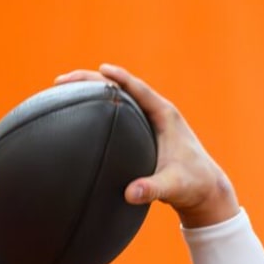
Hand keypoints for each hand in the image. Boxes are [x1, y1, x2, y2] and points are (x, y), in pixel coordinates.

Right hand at [54, 64, 238, 227]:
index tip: (100, 69)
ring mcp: (149, 121)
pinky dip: (96, 108)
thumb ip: (152, 189)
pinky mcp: (142, 131)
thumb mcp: (173, 187)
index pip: (139, 90)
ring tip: (59, 90)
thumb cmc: (192, 185)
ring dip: (90, 91)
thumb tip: (130, 194)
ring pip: (116, 98)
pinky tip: (74, 113)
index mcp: (166, 116)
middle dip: (92, 81)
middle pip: (121, 88)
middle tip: (60, 81)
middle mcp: (157, 114)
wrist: (204, 189)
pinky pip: (116, 112)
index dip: (120, 78)